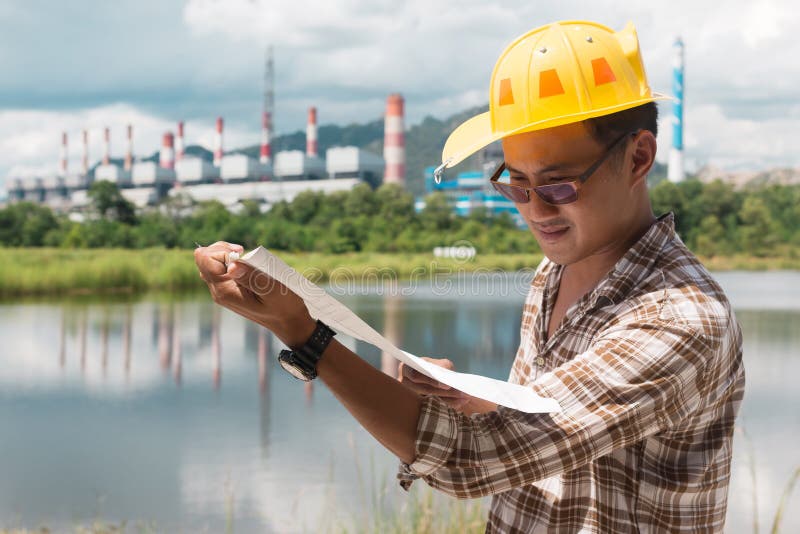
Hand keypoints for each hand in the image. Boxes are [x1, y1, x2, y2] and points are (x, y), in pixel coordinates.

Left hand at [194, 241, 314, 346]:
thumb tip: (232, 265)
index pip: (206, 259)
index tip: (242, 253)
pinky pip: (219, 268)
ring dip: (226, 254)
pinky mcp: (228, 289)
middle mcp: (218, 292)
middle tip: (243, 252)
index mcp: (225, 291)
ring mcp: (222, 291)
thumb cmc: (284, 307)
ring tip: (244, 257)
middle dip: (222, 249)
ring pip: (209, 262)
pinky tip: (244, 264)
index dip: (222, 250)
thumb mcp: (273, 290)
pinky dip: (230, 260)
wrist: (288, 322)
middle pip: (203, 258)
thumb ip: (252, 277)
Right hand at [397, 357, 471, 410]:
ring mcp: (408, 397)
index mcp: (406, 368)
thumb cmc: (437, 368)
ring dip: (449, 399)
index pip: (416, 375)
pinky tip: (460, 403)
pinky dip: (448, 405)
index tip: (447, 385)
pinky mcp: (415, 407)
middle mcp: (403, 383)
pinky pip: (433, 408)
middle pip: (423, 390)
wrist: (435, 378)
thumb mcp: (441, 364)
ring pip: (428, 401)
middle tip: (461, 393)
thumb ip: (444, 367)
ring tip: (464, 398)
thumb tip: (448, 377)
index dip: (431, 380)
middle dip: (444, 392)